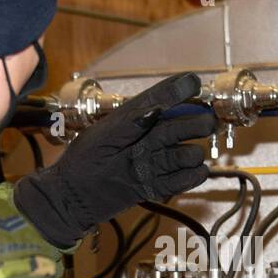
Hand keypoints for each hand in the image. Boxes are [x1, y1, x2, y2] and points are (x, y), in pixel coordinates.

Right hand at [14, 73, 216, 247]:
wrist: (69, 196)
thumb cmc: (85, 160)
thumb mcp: (101, 130)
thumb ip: (130, 119)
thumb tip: (161, 105)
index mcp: (117, 127)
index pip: (149, 103)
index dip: (173, 91)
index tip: (192, 81)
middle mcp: (131, 149)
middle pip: (171, 130)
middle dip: (196, 122)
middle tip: (207, 119)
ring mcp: (141, 172)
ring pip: (181, 157)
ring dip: (195, 150)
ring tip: (199, 145)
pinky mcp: (148, 190)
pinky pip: (180, 182)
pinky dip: (194, 174)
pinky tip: (197, 168)